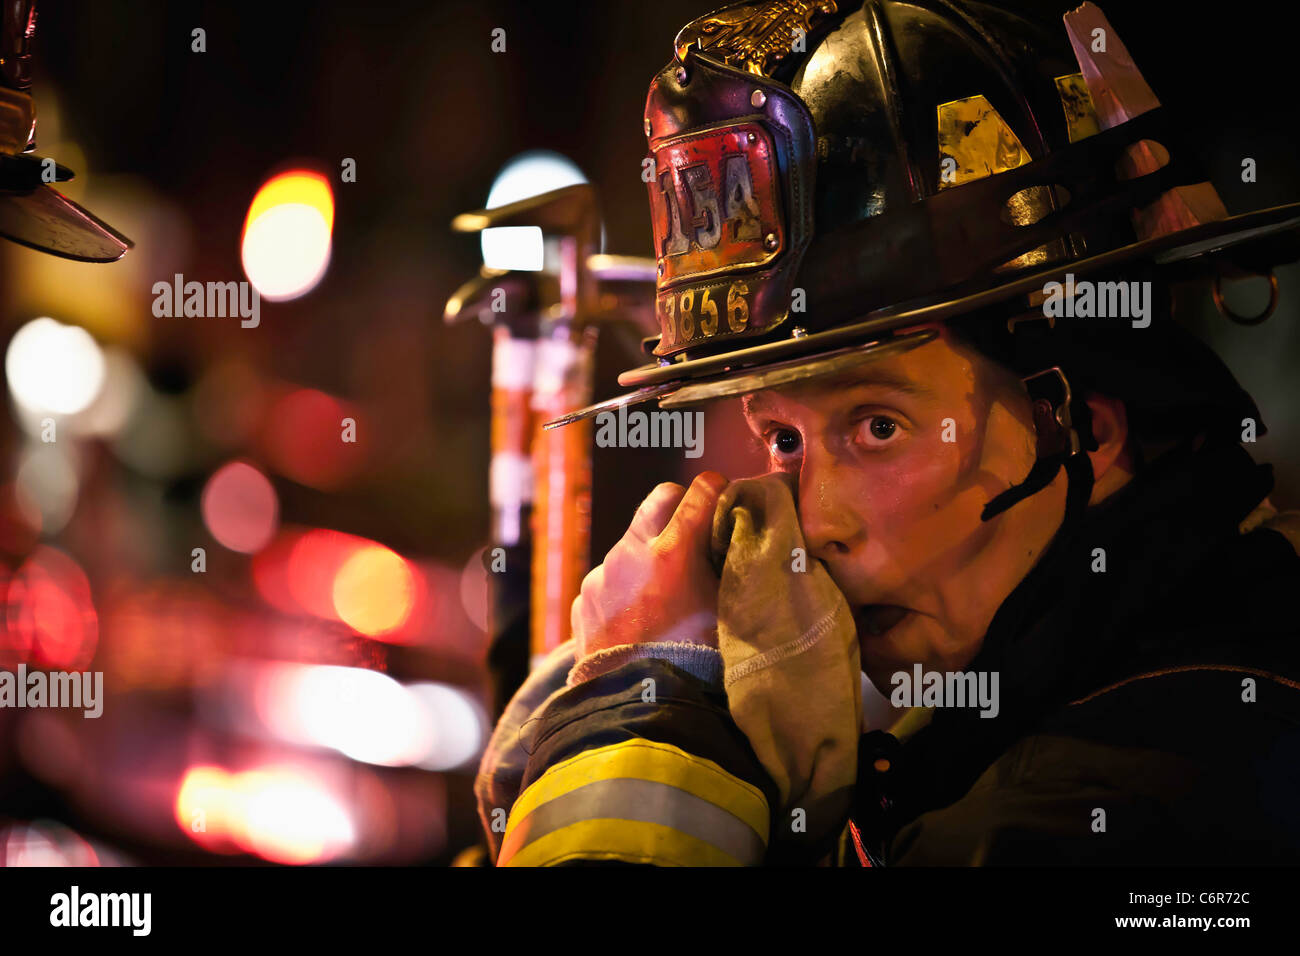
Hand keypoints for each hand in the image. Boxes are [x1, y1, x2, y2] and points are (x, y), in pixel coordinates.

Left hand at [571, 471, 727, 658]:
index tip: (722, 492)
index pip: (698, 493)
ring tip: (665, 595)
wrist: (638, 711)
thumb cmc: (695, 665)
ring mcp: (600, 577)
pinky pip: (607, 582)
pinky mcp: (581, 602)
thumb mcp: (728, 612)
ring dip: (649, 556)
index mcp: (672, 553)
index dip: (715, 490)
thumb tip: (739, 540)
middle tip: (694, 529)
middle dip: (678, 506)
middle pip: (658, 500)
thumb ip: (730, 570)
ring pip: (630, 545)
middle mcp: (630, 555)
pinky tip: (638, 621)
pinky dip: (624, 591)